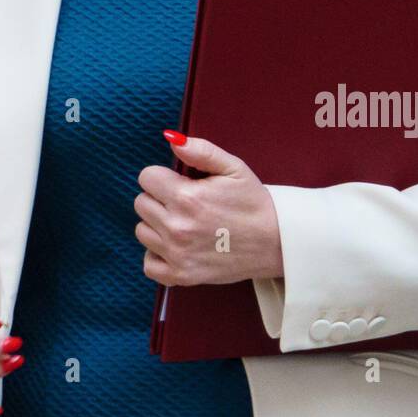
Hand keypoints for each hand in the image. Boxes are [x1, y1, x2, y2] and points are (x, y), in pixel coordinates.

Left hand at [134, 132, 283, 285]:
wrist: (276, 242)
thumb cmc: (253, 202)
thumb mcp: (232, 167)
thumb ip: (200, 150)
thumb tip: (170, 139)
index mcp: (187, 197)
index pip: (147, 177)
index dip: (163, 176)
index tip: (180, 182)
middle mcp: (177, 227)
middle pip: (141, 203)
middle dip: (159, 198)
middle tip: (185, 202)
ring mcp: (178, 255)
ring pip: (142, 231)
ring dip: (157, 225)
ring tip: (183, 223)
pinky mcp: (182, 276)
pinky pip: (148, 264)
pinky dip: (157, 255)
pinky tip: (175, 246)